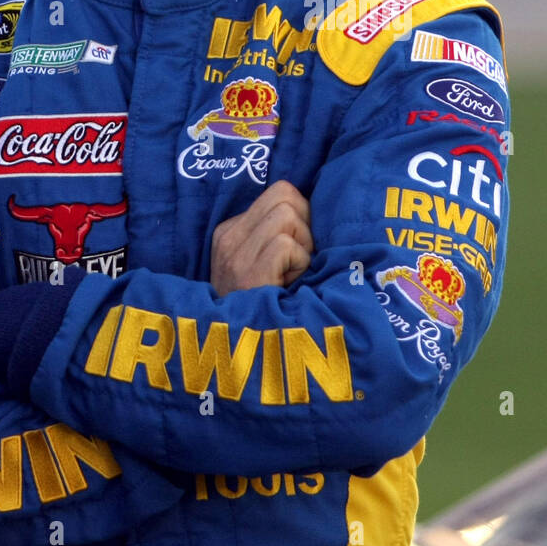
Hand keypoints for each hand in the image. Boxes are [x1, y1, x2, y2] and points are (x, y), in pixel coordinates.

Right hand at [211, 180, 313, 295]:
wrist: (241, 353)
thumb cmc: (266, 305)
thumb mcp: (264, 264)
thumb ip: (278, 235)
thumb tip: (317, 212)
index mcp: (231, 231)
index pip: (280, 192)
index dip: (303, 214)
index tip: (301, 245)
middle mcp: (229, 237)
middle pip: (285, 195)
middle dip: (306, 224)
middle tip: (300, 259)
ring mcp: (235, 253)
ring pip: (288, 215)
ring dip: (303, 245)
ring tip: (292, 273)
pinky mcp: (247, 270)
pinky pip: (286, 244)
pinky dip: (298, 264)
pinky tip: (288, 285)